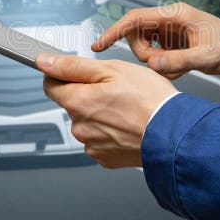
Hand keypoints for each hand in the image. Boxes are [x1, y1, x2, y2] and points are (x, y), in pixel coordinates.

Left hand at [37, 53, 177, 168]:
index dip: (62, 74)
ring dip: (101, 114)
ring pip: (88, 122)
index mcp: (78, 102)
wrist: (175, 134)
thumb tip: (44, 62)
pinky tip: (128, 124)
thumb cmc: (150, 100)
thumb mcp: (112, 69)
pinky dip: (111, 132)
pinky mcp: (106, 158)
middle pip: (72, 104)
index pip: (50, 85)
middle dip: (88, 95)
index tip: (76, 73)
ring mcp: (92, 145)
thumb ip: (73, 66)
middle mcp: (80, 127)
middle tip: (115, 90)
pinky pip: (101, 140)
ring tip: (127, 109)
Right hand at [92, 3, 219, 81]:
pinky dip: (164, 66)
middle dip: (144, 54)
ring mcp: (172, 32)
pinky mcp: (175, 44)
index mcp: (175, 14)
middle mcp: (171, 20)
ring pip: (146, 48)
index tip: (99, 45)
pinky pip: (157, 56)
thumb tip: (152, 63)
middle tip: (162, 66)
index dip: (114, 31)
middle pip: (137, 35)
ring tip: (178, 68)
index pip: (135, 19)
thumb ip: (178, 60)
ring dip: (156, 62)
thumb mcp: (206, 56)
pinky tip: (181, 70)